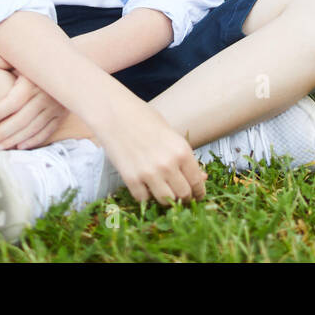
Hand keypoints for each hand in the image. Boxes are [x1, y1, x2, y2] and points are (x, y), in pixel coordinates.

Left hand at [0, 68, 68, 150]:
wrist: (68, 66)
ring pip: (32, 129)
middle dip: (0, 133)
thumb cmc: (36, 63)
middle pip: (21, 120)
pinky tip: (18, 146)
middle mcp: (45, 96)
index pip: (12, 101)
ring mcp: (55, 107)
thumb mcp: (19, 60)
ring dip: (13, 141)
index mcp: (32, 82)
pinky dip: (33, 140)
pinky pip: (46, 131)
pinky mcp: (60, 115)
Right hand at [92, 99, 206, 205]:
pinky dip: (146, 196)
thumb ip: (185, 158)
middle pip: (184, 195)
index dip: (199, 192)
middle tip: (182, 196)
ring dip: (167, 200)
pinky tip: (146, 187)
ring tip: (166, 194)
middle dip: (185, 197)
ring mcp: (149, 173)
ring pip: (166, 201)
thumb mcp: (171, 134)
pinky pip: (144, 199)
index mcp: (182, 150)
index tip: (198, 196)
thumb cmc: (144, 118)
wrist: (113, 113)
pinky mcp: (131, 179)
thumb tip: (202, 177)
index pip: (197, 182)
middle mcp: (168, 164)